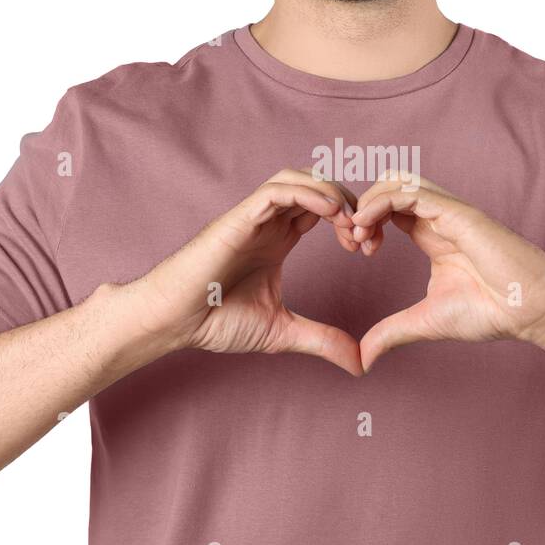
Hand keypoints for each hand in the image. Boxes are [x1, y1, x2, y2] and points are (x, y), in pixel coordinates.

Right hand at [139, 168, 380, 376]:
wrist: (174, 321)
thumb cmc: (215, 321)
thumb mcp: (282, 332)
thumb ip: (321, 340)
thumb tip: (359, 365)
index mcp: (279, 239)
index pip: (324, 209)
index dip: (352, 220)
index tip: (369, 249)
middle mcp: (268, 222)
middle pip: (317, 187)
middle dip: (350, 204)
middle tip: (367, 236)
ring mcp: (253, 217)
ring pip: (298, 179)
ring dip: (331, 193)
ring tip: (350, 222)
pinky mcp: (239, 218)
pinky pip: (277, 190)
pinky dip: (308, 192)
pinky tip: (331, 211)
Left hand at [348, 171, 544, 371]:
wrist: (530, 310)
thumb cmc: (491, 312)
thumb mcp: (426, 321)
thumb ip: (391, 332)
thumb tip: (362, 358)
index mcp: (432, 234)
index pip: (390, 207)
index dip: (366, 221)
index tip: (357, 250)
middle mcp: (439, 217)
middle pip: (390, 184)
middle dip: (363, 205)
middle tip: (353, 239)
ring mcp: (448, 211)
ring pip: (398, 180)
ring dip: (369, 201)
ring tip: (357, 232)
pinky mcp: (457, 213)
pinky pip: (411, 191)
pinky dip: (381, 202)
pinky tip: (368, 227)